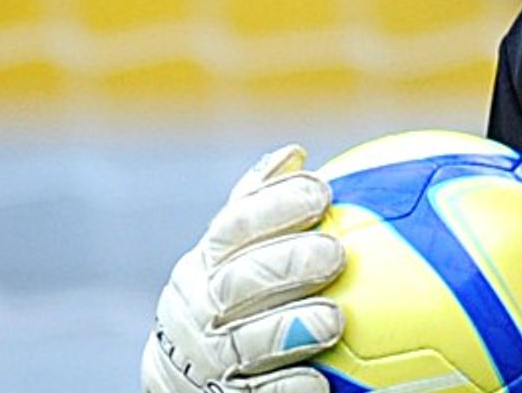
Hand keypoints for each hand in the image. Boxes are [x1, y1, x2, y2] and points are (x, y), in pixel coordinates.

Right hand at [142, 144, 345, 392]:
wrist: (184, 377)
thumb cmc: (234, 299)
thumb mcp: (236, 252)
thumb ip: (261, 205)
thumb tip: (293, 152)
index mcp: (208, 261)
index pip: (235, 225)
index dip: (276, 205)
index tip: (322, 190)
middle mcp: (201, 306)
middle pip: (238, 282)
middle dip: (287, 264)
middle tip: (336, 253)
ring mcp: (208, 356)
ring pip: (244, 342)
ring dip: (290, 327)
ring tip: (335, 318)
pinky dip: (285, 386)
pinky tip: (320, 380)